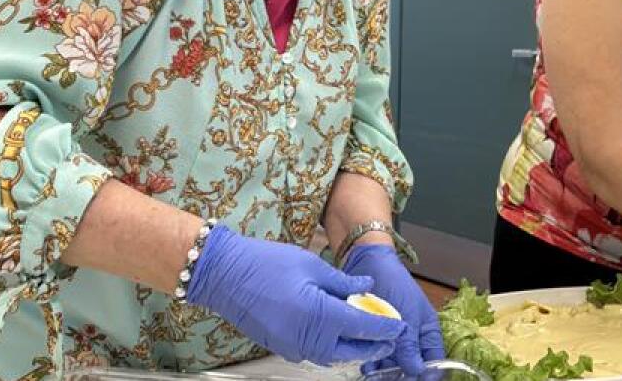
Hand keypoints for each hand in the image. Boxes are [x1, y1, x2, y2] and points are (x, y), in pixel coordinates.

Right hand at [187, 225, 404, 363]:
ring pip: (331, 357)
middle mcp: (305, 337)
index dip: (384, 328)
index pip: (362, 327)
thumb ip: (342, 281)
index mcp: (318, 314)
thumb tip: (366, 288)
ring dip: (351, 349)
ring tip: (366, 336)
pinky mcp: (280, 346)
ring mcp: (290, 345)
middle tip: (387, 336)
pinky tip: (336, 333)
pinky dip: (330, 348)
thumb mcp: (311, 265)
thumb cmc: (264, 263)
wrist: (223, 274)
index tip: (398, 325)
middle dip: (372, 346)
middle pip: (350, 351)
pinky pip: (312, 354)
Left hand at [341, 244, 444, 375]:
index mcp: (428, 331)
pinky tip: (366, 365)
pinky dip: (372, 362)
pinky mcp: (375, 335)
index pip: (435, 361)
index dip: (428, 375)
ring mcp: (393, 337)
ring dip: (385, 371)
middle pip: (412, 366)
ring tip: (375, 374)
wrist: (368, 264)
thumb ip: (410, 346)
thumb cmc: (394, 282)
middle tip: (393, 380)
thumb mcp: (407, 316)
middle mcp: (412, 337)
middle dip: (403, 375)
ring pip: (393, 364)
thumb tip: (417, 371)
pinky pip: (376, 355)